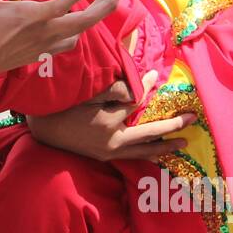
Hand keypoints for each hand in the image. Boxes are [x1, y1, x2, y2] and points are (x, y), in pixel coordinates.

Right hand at [0, 0, 118, 76]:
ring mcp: (45, 46)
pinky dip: (77, 32)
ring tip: (100, 2)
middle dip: (106, 5)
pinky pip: (68, 43)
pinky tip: (74, 23)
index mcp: (33, 16)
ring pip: (80, 33)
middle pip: (87, 22)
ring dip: (93, 18)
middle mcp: (45, 32)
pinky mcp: (41, 54)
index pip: (67, 4)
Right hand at [28, 70, 197, 161]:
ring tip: (183, 144)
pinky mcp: (103, 157)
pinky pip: (131, 157)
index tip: (155, 75)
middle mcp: (111, 141)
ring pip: (142, 152)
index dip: (147, 87)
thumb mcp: (85, 94)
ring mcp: (107, 152)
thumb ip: (113, 91)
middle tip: (192, 119)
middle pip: (149, 134)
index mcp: (107, 123)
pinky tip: (156, 154)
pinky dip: (146, 155)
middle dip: (172, 126)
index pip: (135, 102)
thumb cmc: (61, 107)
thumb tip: (138, 90)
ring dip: (164, 147)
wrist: (41, 129)